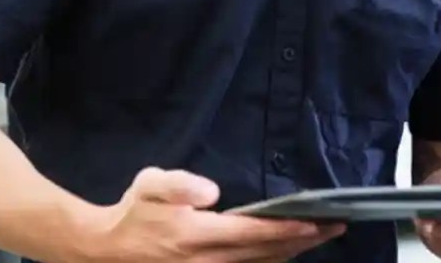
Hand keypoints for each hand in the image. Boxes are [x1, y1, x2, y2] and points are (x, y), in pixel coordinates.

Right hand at [80, 167, 344, 261]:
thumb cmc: (133, 214)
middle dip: (304, 240)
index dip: (289, 229)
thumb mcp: (150, 185)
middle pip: (267, 253)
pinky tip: (285, 254)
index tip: (318, 221)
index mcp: (198, 236)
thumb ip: (181, 185)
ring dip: (292, 253)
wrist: (105, 252)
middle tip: (335, 226)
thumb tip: (212, 193)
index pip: (255, 234)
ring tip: (320, 238)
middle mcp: (209, 261)